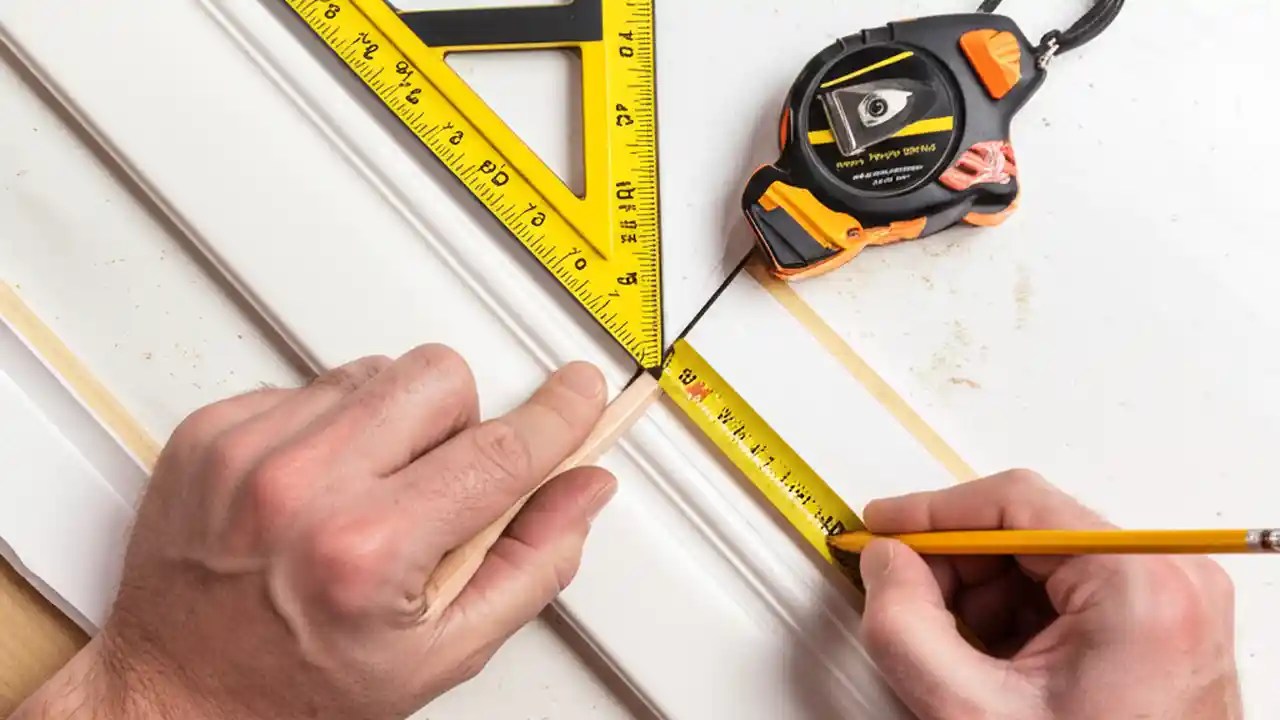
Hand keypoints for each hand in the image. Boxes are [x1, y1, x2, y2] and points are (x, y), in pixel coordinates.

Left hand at [15, 345, 616, 719]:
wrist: (179, 692)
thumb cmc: (299, 687)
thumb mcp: (442, 653)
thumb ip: (530, 564)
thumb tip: (579, 492)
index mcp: (365, 550)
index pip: (497, 453)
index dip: (557, 418)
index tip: (582, 392)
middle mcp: (300, 486)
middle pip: (438, 377)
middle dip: (463, 422)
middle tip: (439, 485)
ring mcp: (248, 449)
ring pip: (377, 371)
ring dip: (395, 422)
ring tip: (369, 492)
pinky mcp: (213, 428)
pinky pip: (312, 383)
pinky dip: (333, 425)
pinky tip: (320, 485)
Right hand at [858, 470, 1241, 719]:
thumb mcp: (973, 710)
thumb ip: (906, 626)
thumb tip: (885, 564)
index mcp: (1138, 584)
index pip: (1017, 503)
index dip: (933, 512)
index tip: (884, 525)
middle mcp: (1169, 579)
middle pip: (1029, 531)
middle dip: (956, 567)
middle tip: (906, 598)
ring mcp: (1172, 603)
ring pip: (1043, 564)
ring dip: (983, 599)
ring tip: (960, 654)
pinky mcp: (1162, 627)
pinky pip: (1069, 595)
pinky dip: (1018, 621)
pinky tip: (997, 667)